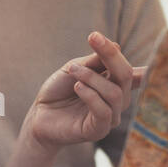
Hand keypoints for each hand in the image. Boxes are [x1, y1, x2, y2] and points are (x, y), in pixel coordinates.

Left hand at [26, 31, 146, 151]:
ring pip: (115, 93)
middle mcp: (119, 99)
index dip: (115, 52)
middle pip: (126, 76)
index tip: (94, 36)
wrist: (39, 115)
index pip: (128, 66)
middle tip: (91, 40)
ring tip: (73, 71)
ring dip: (92, 77)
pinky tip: (77, 87)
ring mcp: (111, 116)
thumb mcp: (74, 69)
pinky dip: (90, 95)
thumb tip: (117, 46)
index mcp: (115, 83)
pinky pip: (104, 111)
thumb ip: (95, 61)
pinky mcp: (99, 130)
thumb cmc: (58, 90)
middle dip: (110, 56)